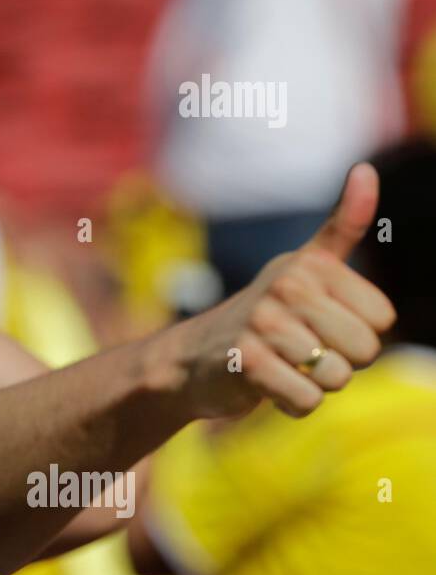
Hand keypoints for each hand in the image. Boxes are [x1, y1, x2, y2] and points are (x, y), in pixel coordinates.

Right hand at [168, 164, 395, 418]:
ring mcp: (262, 324)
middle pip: (366, 349)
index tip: (321, 325)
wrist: (192, 358)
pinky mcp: (245, 362)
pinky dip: (294, 405)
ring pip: (337, 377)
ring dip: (315, 385)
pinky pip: (307, 400)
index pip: (383, 317)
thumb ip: (342, 226)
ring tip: (282, 368)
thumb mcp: (302, 267)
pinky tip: (270, 388)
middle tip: (301, 352)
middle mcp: (286, 287)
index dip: (359, 333)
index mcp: (309, 265)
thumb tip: (366, 170)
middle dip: (341, 363)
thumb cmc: (264, 315)